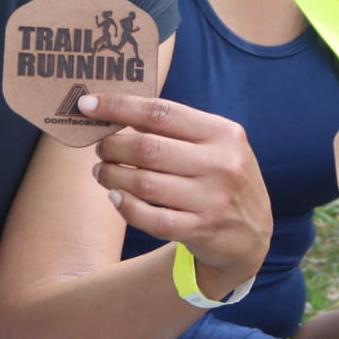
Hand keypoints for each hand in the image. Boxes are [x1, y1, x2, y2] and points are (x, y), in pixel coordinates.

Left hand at [79, 93, 271, 297]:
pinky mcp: (202, 230)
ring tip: (102, 171)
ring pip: (144, 183)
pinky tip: (115, 197)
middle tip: (100, 148)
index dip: (119, 106)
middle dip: (112, 146)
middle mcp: (221, 164)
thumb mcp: (214, 145)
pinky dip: (126, 206)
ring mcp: (212, 199)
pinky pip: (151, 218)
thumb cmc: (221, 177)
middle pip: (148, 148)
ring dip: (113, 175)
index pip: (161, 112)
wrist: (252, 234)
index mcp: (222, 132)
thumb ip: (175, 128)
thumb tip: (116, 110)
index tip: (87, 104)